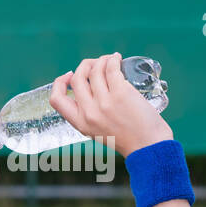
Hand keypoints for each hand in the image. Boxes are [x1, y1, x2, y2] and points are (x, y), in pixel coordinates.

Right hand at [49, 52, 171, 156]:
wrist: (148, 147)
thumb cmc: (129, 140)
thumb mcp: (98, 132)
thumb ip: (90, 114)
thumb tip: (90, 90)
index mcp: (81, 123)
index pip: (57, 99)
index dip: (59, 83)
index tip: (69, 76)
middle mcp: (89, 112)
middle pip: (77, 78)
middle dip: (84, 66)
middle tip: (95, 65)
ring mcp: (104, 102)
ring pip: (94, 70)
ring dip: (101, 60)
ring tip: (110, 60)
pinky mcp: (120, 93)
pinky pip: (111, 69)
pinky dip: (113, 60)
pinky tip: (117, 59)